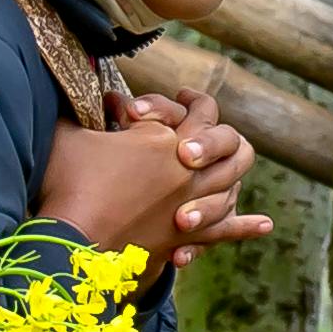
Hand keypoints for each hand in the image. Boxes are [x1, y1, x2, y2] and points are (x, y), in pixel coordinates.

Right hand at [42, 98, 266, 258]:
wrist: (70, 242)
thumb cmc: (67, 184)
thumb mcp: (69, 138)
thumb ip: (78, 111)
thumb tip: (80, 90)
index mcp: (166, 139)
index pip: (197, 110)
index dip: (188, 102)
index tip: (178, 101)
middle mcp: (188, 170)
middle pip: (227, 142)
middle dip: (217, 135)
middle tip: (197, 137)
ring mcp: (192, 202)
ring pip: (232, 180)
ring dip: (234, 170)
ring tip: (233, 164)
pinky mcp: (186, 236)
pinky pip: (225, 228)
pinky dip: (245, 226)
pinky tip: (265, 224)